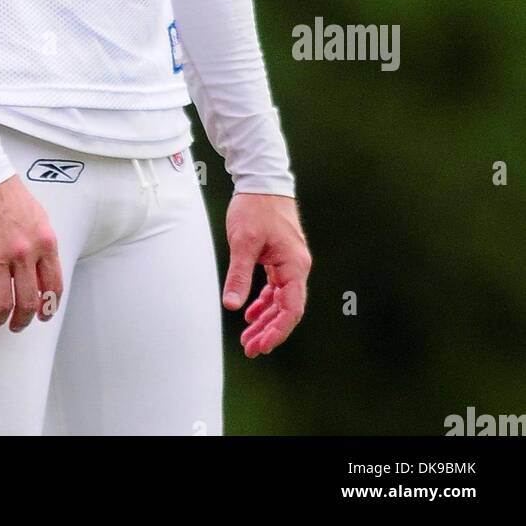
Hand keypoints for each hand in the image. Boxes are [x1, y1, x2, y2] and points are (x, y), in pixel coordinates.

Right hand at [0, 175, 63, 332]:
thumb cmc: (9, 196)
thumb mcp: (39, 218)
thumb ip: (43, 248)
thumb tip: (43, 277)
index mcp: (44, 243)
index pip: (53, 287)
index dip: (48, 308)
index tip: (42, 316)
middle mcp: (23, 253)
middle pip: (28, 303)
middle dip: (23, 321)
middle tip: (16, 325)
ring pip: (2, 304)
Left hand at [221, 193, 310, 356]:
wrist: (261, 180)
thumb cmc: (254, 207)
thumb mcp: (243, 242)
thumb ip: (240, 275)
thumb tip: (232, 305)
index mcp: (294, 265)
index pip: (291, 309)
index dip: (278, 331)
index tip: (261, 346)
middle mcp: (297, 266)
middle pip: (287, 309)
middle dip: (269, 331)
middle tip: (250, 349)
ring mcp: (289, 262)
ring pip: (281, 300)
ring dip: (266, 319)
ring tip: (248, 338)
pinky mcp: (280, 257)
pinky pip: (276, 287)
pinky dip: (265, 302)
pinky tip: (251, 313)